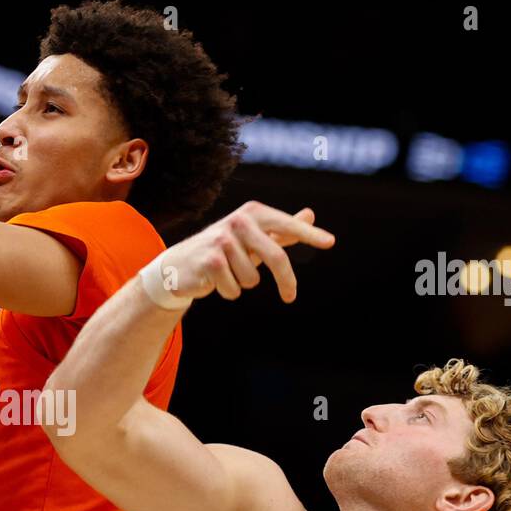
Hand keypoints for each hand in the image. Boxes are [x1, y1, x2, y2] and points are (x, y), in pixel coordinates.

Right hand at [155, 202, 334, 303]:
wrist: (180, 263)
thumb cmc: (225, 249)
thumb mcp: (254, 237)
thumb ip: (282, 228)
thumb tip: (310, 215)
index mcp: (253, 213)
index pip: (287, 226)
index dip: (309, 236)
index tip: (330, 242)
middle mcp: (239, 221)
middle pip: (275, 257)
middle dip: (286, 282)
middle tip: (290, 297)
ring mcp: (223, 240)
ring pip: (253, 279)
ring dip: (243, 283)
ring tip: (228, 274)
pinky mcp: (211, 261)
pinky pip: (235, 289)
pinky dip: (228, 291)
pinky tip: (214, 281)